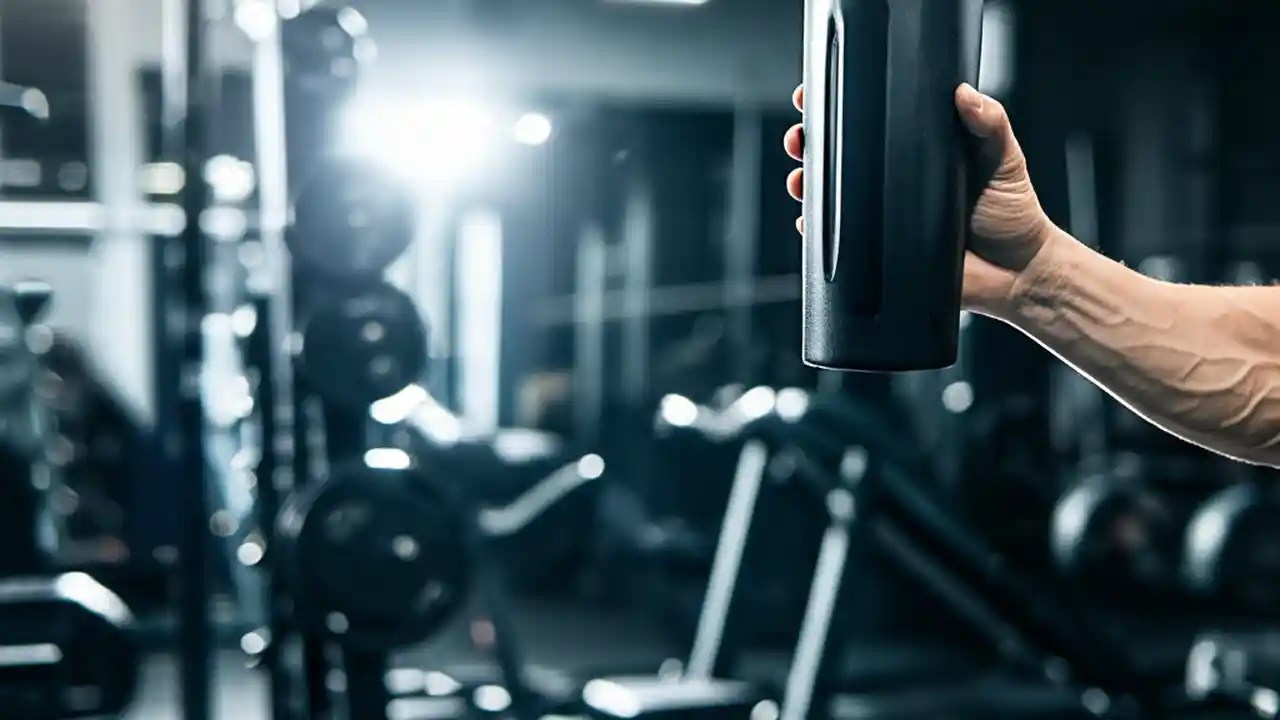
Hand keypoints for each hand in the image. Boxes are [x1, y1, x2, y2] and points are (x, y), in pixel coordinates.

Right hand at [784, 83, 1056, 317]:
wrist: (1016, 275)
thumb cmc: (1013, 215)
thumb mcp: (1003, 160)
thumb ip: (990, 124)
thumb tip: (964, 93)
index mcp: (915, 154)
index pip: (869, 124)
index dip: (838, 108)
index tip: (818, 94)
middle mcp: (892, 184)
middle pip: (838, 156)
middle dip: (809, 143)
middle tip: (802, 138)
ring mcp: (881, 218)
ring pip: (830, 198)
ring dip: (805, 186)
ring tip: (800, 181)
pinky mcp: (879, 254)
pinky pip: (838, 242)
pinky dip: (818, 233)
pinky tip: (811, 222)